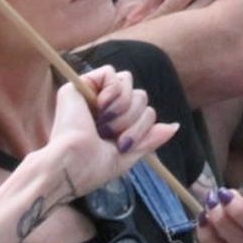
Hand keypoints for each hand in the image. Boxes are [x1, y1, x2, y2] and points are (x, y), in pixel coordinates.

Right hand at [30, 68, 171, 207]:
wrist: (69, 166)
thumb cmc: (90, 169)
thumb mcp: (128, 156)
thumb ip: (149, 139)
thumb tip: (174, 126)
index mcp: (112, 124)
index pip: (145, 111)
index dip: (142, 127)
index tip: (122, 145)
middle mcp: (101, 108)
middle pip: (140, 96)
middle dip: (134, 118)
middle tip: (113, 135)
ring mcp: (89, 97)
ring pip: (128, 83)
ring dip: (124, 108)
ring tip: (104, 124)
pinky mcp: (77, 86)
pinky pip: (110, 73)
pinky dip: (112, 90)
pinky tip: (101, 106)